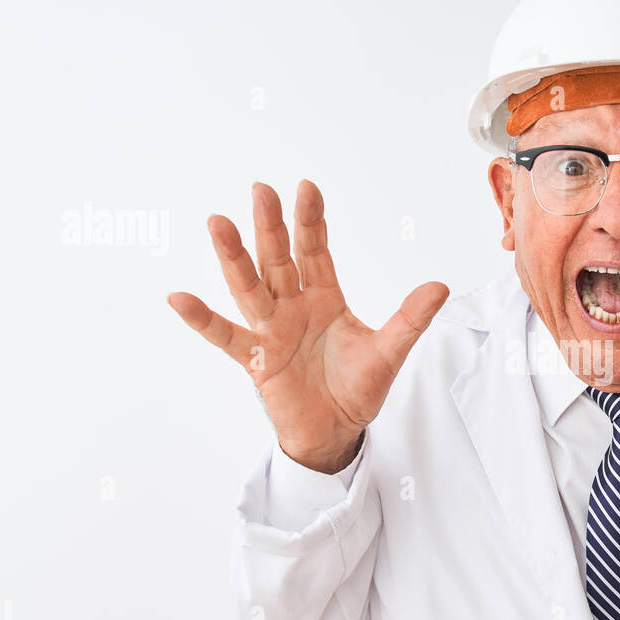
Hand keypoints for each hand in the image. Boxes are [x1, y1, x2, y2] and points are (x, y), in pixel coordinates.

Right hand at [167, 180, 448, 472]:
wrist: (337, 432)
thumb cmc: (357, 389)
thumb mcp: (389, 352)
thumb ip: (410, 319)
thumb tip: (440, 288)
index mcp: (324, 298)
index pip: (315, 251)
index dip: (311, 221)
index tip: (307, 187)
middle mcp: (293, 306)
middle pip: (278, 259)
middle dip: (271, 226)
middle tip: (262, 189)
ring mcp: (271, 330)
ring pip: (250, 286)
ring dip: (234, 256)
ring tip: (218, 223)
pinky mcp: (256, 359)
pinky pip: (225, 336)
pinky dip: (202, 319)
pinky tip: (179, 298)